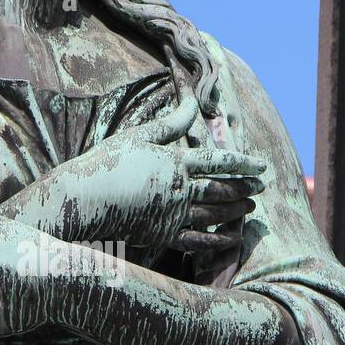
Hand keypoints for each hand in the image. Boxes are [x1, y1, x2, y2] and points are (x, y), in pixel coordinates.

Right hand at [14, 95, 265, 254]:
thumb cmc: (107, 162)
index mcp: (175, 162)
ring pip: (213, 214)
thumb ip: (171, 123)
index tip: (261, 166)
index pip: (219, 161)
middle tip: (261, 187)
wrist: (82, 198)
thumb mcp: (139, 136)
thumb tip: (194, 103)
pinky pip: (195, 241)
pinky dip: (215, 241)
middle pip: (221, 188)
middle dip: (244, 187)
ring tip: (250, 209)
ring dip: (234, 211)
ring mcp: (171, 215)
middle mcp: (179, 190)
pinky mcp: (160, 235)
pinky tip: (230, 240)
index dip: (243, 163)